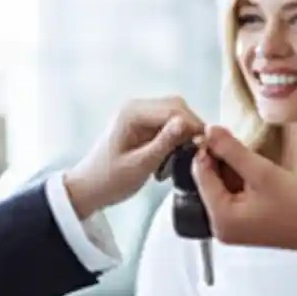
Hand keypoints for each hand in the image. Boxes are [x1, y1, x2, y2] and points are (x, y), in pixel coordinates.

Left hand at [64, 97, 203, 217]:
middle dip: (191, 127)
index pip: (173, 109)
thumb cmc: (110, 180)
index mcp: (132, 113)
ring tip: (188, 154)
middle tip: (200, 151)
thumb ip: (164, 143)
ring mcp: (139, 114)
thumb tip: (188, 123)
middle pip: (176, 107)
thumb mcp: (140, 165)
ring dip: (184, 132)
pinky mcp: (142, 124)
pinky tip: (176, 153)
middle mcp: (136, 107)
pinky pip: (167, 123)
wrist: (88, 188)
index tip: (207, 146)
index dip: (193, 125)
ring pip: (174, 114)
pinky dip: (176, 136)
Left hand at [191, 125, 296, 253]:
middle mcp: (218, 226)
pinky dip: (239, 182)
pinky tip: (255, 175)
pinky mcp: (240, 225)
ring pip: (219, 188)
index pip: (200, 175)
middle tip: (240, 145)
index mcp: (220, 217)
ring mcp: (229, 228)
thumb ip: (232, 151)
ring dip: (231, 171)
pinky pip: (230, 197)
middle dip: (220, 161)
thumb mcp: (262, 172)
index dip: (206, 150)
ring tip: (253, 162)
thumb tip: (209, 131)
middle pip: (207, 182)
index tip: (218, 131)